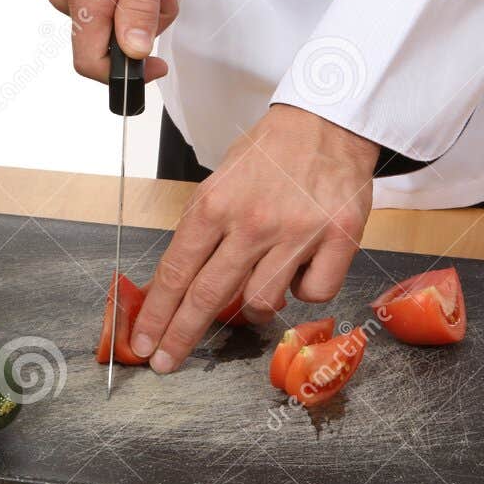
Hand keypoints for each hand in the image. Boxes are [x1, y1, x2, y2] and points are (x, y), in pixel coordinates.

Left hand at [131, 105, 379, 372]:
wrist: (327, 121)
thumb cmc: (270, 154)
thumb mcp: (220, 181)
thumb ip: (203, 230)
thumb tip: (179, 286)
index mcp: (215, 203)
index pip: (176, 272)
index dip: (157, 314)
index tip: (144, 342)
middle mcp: (252, 222)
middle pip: (207, 298)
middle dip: (180, 336)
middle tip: (165, 362)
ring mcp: (298, 232)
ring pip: (261, 303)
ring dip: (256, 303)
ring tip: (263, 275)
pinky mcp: (339, 239)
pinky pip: (312, 295)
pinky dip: (305, 289)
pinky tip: (304, 264)